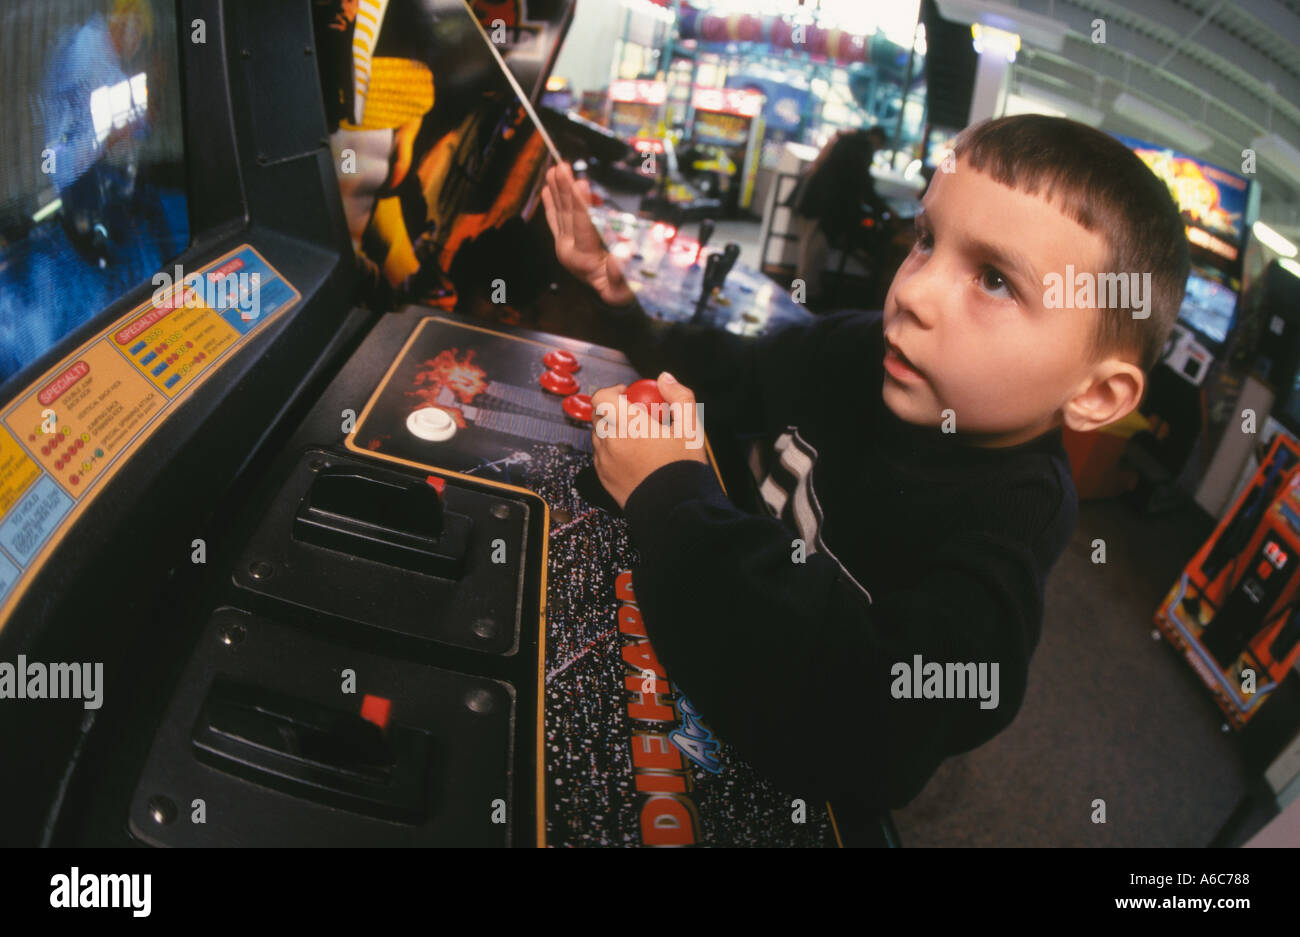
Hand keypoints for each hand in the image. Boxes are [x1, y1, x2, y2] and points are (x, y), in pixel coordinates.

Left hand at [542, 162, 634, 306]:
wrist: (608, 299)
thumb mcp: (623, 289)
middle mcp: (569, 251)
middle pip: (568, 215)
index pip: (582, 225)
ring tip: (553, 170)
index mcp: (584, 258)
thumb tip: (623, 252)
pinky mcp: (563, 244)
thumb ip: (620, 272)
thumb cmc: (619, 292)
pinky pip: (555, 221)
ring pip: (559, 214)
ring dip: (556, 191)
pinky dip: (551, 204)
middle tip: (562, 167)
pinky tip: (547, 189)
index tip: (581, 182)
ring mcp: (564, 246)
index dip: (582, 204)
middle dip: (565, 190)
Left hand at [590, 373, 708, 509]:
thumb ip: (679, 397)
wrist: (674, 509)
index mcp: (629, 426)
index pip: (602, 397)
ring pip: (598, 434)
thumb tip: (665, 379)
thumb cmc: (682, 470)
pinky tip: (634, 455)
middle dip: (613, 408)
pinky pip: (601, 454)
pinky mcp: (603, 477)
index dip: (612, 391)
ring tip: (638, 437)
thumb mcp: (691, 428)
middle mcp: (611, 442)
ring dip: (612, 429)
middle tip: (634, 413)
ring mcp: (604, 461)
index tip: (628, 393)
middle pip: (598, 414)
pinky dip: (611, 449)